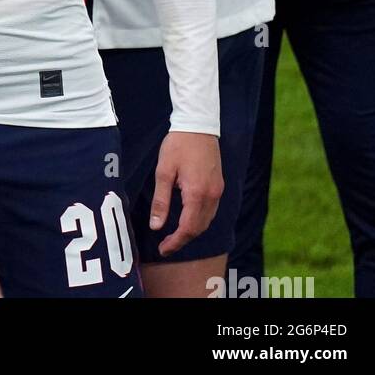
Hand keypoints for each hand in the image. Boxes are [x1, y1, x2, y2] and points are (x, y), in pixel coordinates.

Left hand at [149, 130, 223, 255]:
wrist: (198, 125)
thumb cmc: (178, 145)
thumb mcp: (163, 171)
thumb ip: (161, 200)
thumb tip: (156, 226)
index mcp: (197, 194)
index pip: (188, 228)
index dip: (175, 242)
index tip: (163, 249)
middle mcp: (212, 196)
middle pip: (199, 228)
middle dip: (183, 239)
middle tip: (166, 245)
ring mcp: (218, 191)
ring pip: (207, 221)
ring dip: (192, 231)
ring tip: (175, 235)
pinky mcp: (219, 185)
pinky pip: (211, 210)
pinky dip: (199, 219)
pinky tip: (187, 217)